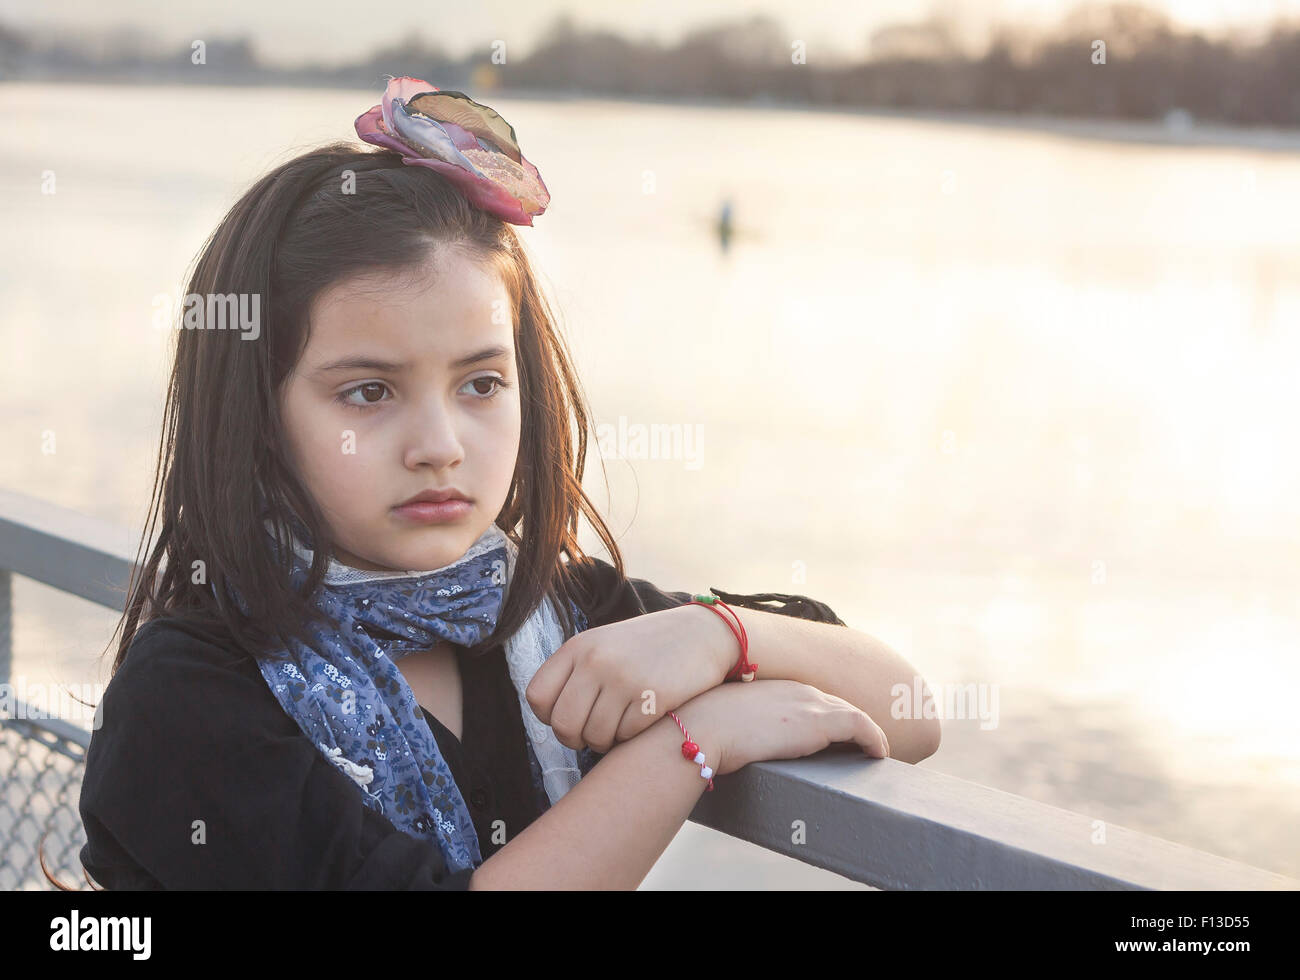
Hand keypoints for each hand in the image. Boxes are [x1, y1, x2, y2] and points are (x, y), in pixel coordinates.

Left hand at [525, 604, 739, 751]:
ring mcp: (624, 679)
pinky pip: (625, 736)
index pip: (537, 696)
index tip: (569, 716)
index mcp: (578, 647)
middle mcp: (596, 661)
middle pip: (562, 725)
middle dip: (575, 739)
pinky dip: (630, 736)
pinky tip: (640, 720)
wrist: (702, 635)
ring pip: (593, 737)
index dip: (549, 716)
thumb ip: (575, 673)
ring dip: (604, 741)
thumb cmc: (647, 647)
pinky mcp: (651, 699)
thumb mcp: (604, 645)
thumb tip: (548, 715)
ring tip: (618, 725)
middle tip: (592, 733)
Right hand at [680, 679, 889, 776]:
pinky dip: (874, 738)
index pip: (814, 699)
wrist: (702, 727)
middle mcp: (797, 689)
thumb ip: (742, 726)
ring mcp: (809, 703)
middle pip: (837, 704)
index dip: (831, 717)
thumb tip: (735, 744)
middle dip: (854, 722)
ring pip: (852, 713)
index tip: (840, 737)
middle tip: (867, 744)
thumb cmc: (704, 729)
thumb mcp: (728, 721)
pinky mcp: (819, 721)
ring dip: (868, 733)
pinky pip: (861, 726)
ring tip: (877, 752)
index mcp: (776, 687)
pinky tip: (879, 754)